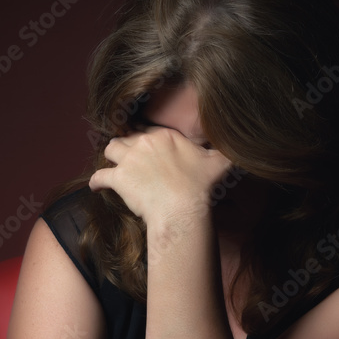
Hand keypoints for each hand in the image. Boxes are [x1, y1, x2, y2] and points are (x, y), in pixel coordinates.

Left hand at [87, 126, 233, 228]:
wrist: (183, 208)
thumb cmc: (201, 187)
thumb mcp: (220, 164)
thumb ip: (226, 152)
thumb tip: (241, 147)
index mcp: (165, 136)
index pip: (148, 129)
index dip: (144, 138)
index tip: (145, 148)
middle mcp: (144, 143)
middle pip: (127, 137)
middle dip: (127, 147)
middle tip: (129, 159)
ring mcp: (130, 160)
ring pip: (110, 149)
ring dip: (111, 158)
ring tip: (113, 166)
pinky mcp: (119, 179)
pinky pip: (99, 176)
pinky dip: (97, 182)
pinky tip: (96, 187)